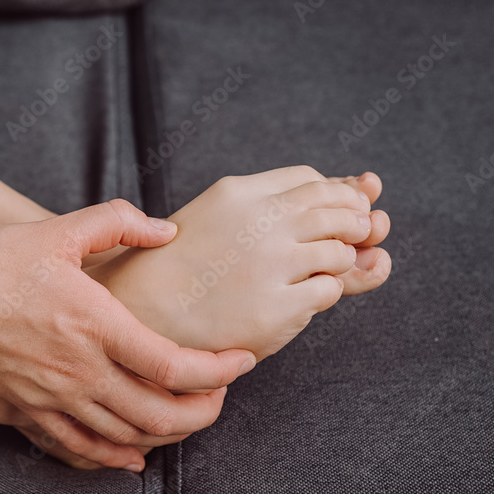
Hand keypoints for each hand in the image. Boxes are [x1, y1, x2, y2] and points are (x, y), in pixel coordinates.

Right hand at [0, 199, 255, 469]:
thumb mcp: (57, 229)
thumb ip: (118, 223)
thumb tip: (166, 231)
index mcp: (94, 326)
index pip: (175, 366)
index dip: (219, 370)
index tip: (240, 362)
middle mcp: (78, 373)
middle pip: (159, 415)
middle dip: (203, 412)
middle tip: (220, 397)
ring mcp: (49, 401)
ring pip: (124, 439)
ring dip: (165, 436)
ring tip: (186, 419)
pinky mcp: (22, 416)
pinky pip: (76, 450)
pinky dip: (111, 459)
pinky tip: (129, 457)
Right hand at [87, 167, 392, 359]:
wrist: (139, 313)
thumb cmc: (179, 265)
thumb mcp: (216, 215)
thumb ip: (270, 203)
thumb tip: (354, 192)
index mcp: (240, 193)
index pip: (309, 180)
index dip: (334, 194)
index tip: (339, 211)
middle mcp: (259, 222)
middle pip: (337, 209)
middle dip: (354, 222)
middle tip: (350, 239)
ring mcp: (270, 266)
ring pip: (340, 251)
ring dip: (342, 260)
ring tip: (321, 271)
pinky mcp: (276, 308)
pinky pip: (329, 290)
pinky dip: (327, 291)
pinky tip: (304, 297)